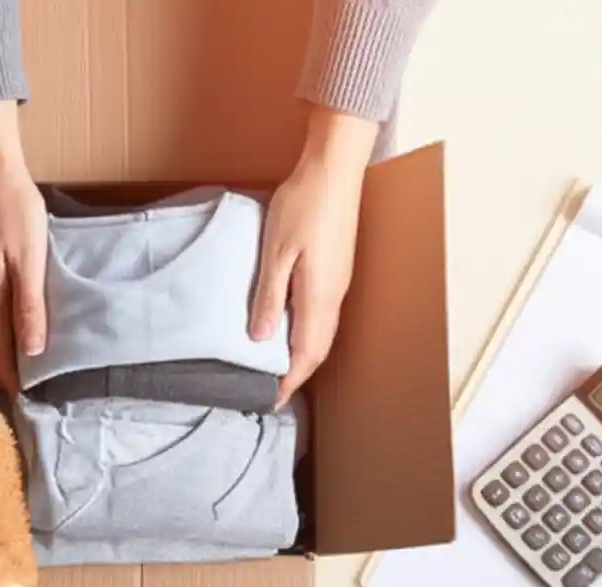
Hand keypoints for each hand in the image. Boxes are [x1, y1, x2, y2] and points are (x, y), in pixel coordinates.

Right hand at [0, 102, 47, 393]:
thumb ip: (29, 305)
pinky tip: (11, 322)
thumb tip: (32, 351)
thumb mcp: (30, 260)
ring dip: (1, 343)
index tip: (23, 398)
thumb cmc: (14, 210)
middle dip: (4, 363)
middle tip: (25, 388)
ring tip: (21, 363)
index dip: (9, 372)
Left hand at [249, 107, 377, 406]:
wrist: (335, 170)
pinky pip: (323, 314)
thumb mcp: (275, 253)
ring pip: (322, 332)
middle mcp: (335, 297)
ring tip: (276, 364)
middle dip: (296, 373)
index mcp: (319, 298)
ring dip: (302, 353)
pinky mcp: (337, 269)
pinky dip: (307, 331)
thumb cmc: (303, 207)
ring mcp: (339, 282)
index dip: (289, 381)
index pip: (306, 355)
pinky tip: (289, 325)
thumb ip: (269, 298)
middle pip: (317, 349)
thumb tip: (262, 339)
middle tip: (271, 388)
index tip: (269, 401)